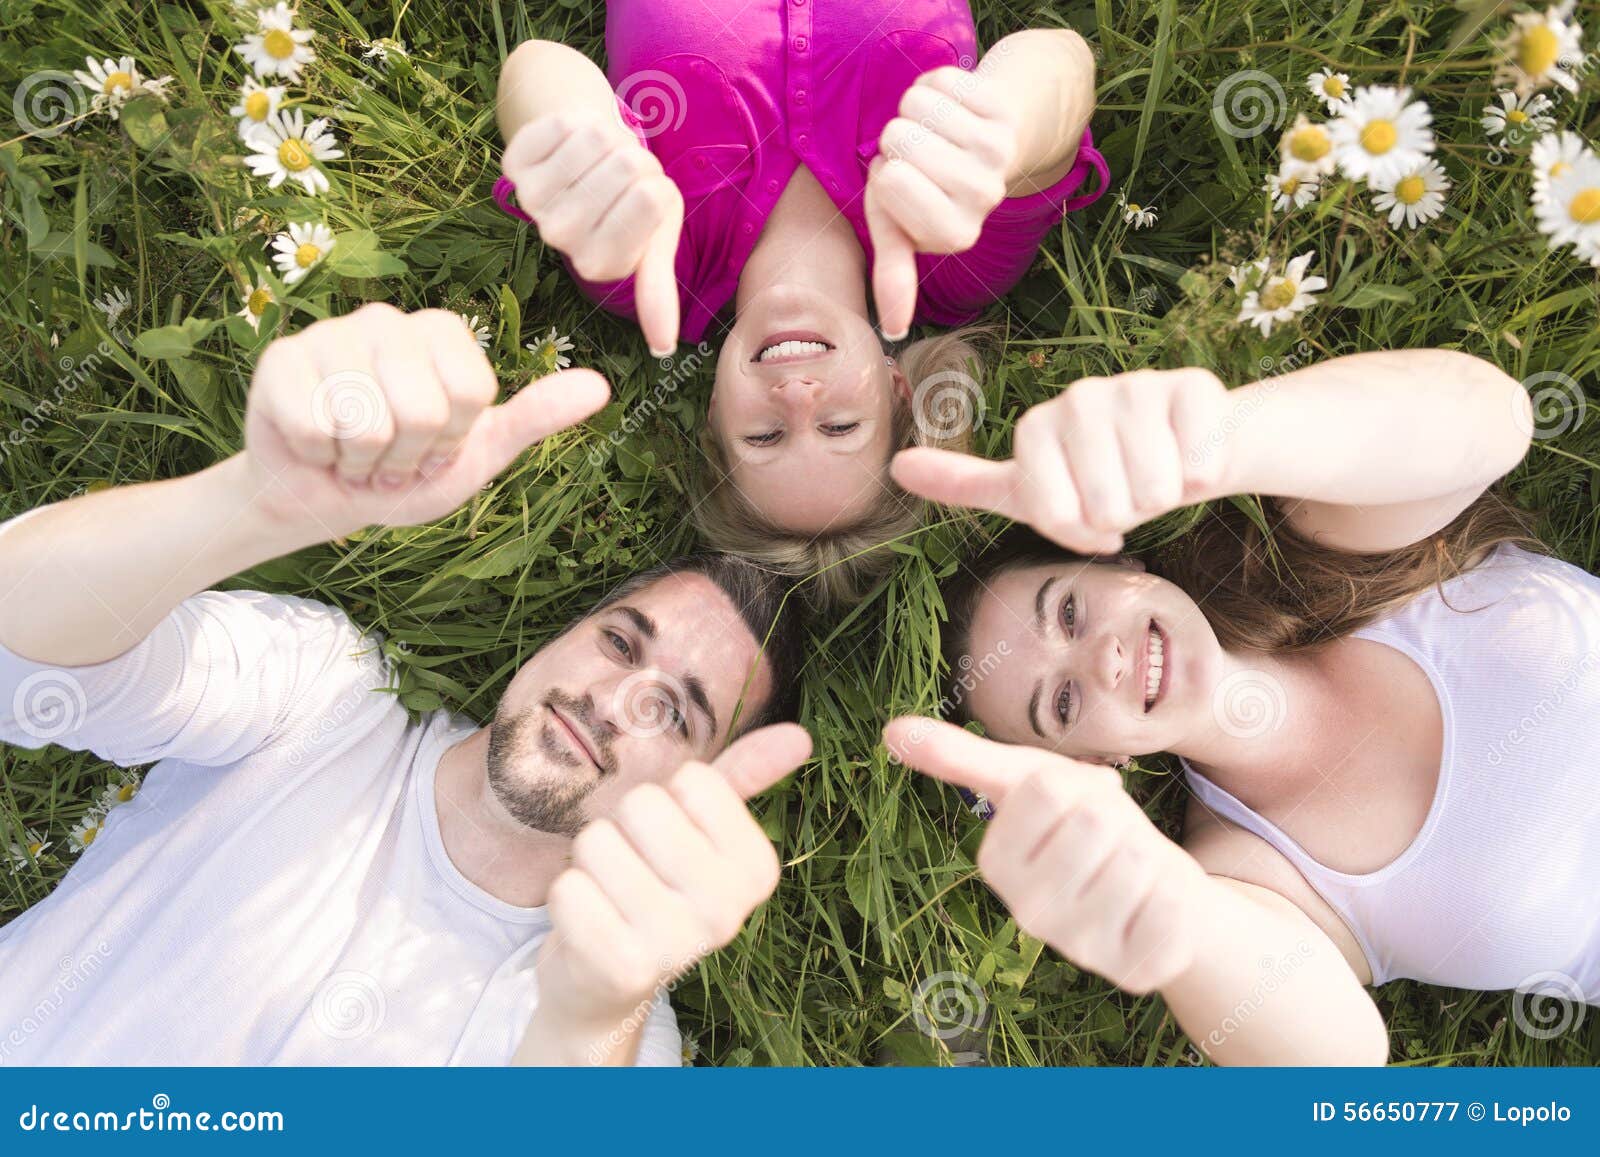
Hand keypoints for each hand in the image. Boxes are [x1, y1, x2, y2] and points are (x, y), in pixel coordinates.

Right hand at [242, 302, 608, 537]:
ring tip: (353, 451)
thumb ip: (535, 417)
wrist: (324, 499)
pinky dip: (320, 456)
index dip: (452, 440)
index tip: (434, 446)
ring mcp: (330, 335)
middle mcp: (386, 320)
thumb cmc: (405, 473)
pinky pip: (315, 427)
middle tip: (389, 456)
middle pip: (422, 410)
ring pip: (367, 422)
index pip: (471, 395)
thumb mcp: (479, 453)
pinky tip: (316, 446)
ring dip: (362, 461)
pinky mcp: (280, 361)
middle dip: (406, 456)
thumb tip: (600, 386)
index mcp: (441, 334)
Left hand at [502, 112, 683, 355]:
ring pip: (595, 140)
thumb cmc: (630, 200)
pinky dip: (578, 122)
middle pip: (625, 168)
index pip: (648, 198)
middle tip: (623, 173)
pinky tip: (573, 141)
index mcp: (600, 264)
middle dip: (635, 158)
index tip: (646, 195)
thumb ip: (656, 290)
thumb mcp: (656, 242)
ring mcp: (532, 202)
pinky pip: (564, 125)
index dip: (656, 184)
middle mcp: (560, 238)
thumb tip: (664, 349)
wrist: (587, 162)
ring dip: (609, 136)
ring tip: (602, 155)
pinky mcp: (513, 165)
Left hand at [535, 723, 811, 1034]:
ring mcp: (678, 944)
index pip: (694, 780)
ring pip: (596, 841)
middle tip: (631, 868)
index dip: (667, 801)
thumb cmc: (653, 882)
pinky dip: (565, 898)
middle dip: (621, 827)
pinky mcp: (622, 968)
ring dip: (588, 863)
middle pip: (642, 804)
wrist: (604, 982)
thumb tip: (799, 734)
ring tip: (608, 897)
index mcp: (758, 870)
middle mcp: (729, 911)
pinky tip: (588, 926)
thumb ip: (744, 777)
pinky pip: (566, 889)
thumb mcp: (698, 830)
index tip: (667, 842)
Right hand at [864, 66, 1018, 340]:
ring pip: (916, 106)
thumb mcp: (901, 229)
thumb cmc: (928, 185)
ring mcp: (997, 153)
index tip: (906, 185)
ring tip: (937, 131)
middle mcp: (983, 199)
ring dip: (915, 111)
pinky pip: (940, 81)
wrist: (989, 136)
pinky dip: (937, 86)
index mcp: (954, 235)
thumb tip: (891, 331)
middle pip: (898, 141)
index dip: (885, 173)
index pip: (890, 181)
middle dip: (897, 140)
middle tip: (923, 156)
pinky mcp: (1003, 110)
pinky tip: (955, 107)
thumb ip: (893, 273)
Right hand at [885, 718, 1205, 994]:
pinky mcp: (1134, 973)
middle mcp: (1028, 915)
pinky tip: (1154, 905)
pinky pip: (1170, 905)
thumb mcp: (1027, 779)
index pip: (1048, 791)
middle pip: (1095, 821)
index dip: (1074, 786)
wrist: (1152, 885)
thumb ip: (961, 757)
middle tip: (1107, 841)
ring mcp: (1081, 951)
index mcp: (995, 863)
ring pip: (1135, 861)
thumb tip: (889, 731)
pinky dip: (1174, 893)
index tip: (1072, 807)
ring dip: (1147, 854)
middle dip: (1115, 819)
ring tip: (1130, 870)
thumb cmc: (1083, 822)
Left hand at [891, 367, 1235, 552]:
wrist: (1179, 450)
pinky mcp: (1193, 386)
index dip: (1079, 532)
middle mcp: (1080, 397)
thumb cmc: (1097, 478)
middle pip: (1107, 503)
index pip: (1054, 515)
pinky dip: (1201, 476)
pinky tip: (1191, 458)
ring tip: (1157, 477)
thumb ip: (964, 483)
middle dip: (1124, 517)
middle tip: (1126, 496)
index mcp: (1036, 427)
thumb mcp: (1027, 490)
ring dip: (1164, 498)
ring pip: (1155, 485)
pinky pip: (1199, 462)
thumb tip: (895, 470)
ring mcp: (1137, 386)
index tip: (1085, 518)